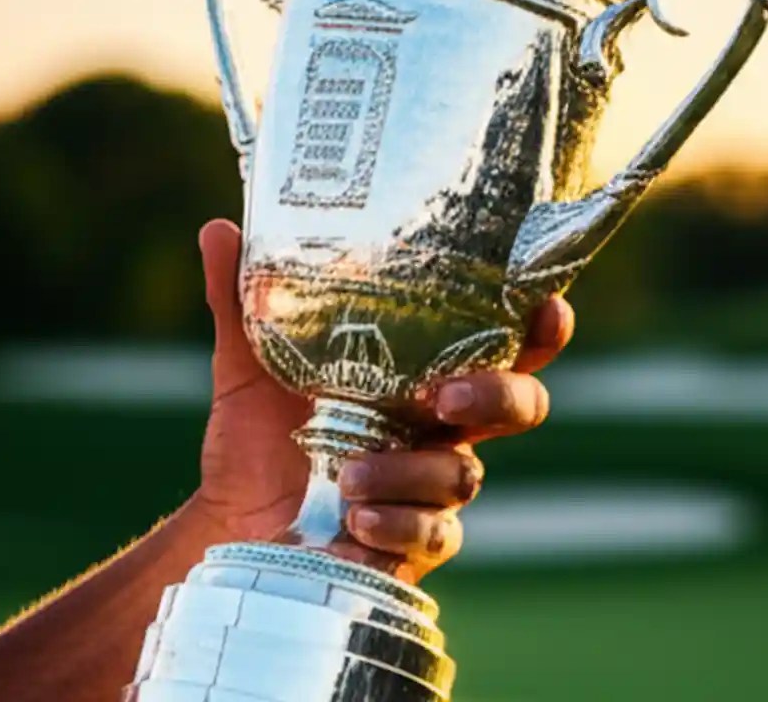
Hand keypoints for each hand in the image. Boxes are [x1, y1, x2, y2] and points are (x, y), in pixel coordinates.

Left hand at [194, 219, 573, 582]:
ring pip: (465, 473)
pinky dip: (399, 524)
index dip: (540, 326)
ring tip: (350, 474)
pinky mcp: (415, 540)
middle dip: (500, 396)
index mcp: (420, 373)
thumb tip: (221, 228)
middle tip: (444, 397)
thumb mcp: (247, 365)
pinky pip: (437, 534)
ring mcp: (431, 485)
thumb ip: (243, 301)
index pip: (502, 343)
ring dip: (411, 469)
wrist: (231, 517)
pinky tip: (356, 518)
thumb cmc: (259, 436)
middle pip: (519, 405)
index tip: (547, 307)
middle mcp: (440, 427)